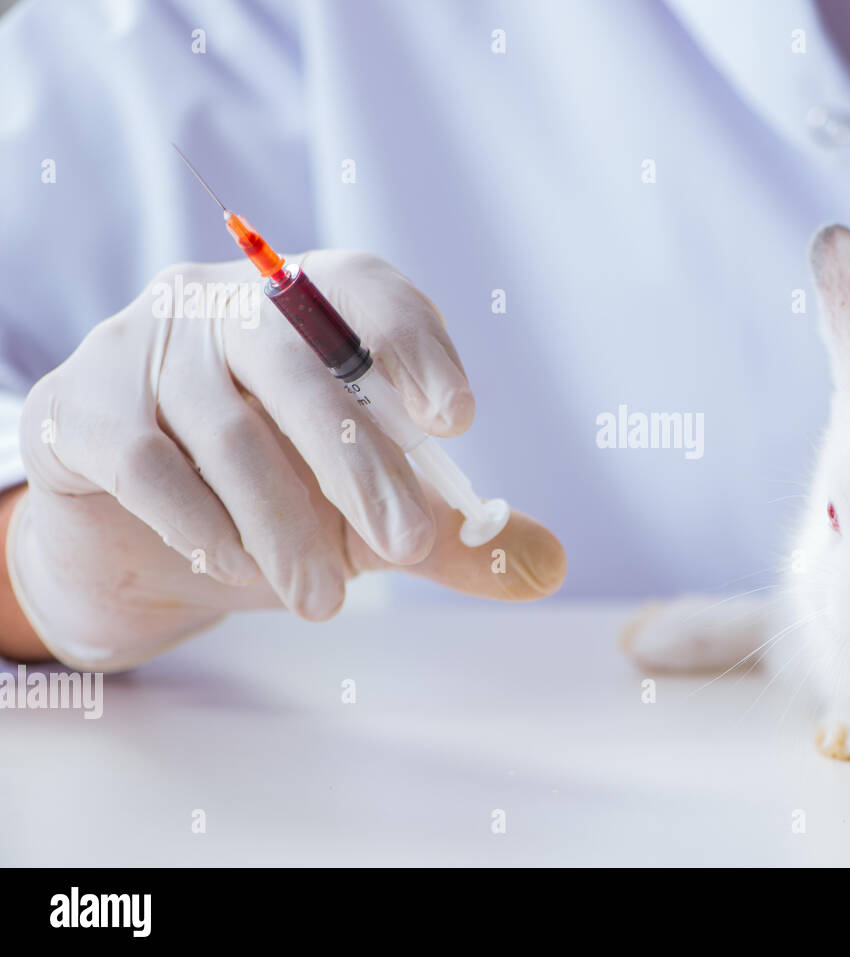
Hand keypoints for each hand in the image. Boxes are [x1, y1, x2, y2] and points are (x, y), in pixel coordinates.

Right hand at [8, 251, 564, 670]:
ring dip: (284, 526)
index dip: (416, 345)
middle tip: (408, 550)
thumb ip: (451, 534)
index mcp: (309, 301)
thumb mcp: (367, 508)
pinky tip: (235, 567)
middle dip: (359, 464)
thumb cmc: (278, 488)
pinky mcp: (82, 403)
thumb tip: (547, 567)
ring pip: (224, 428)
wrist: (141, 520)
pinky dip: (200, 523)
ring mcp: (147, 343)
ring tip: (325, 603)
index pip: (366, 288)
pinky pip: (145, 462)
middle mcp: (226, 302)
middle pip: (296, 362)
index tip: (457, 424)